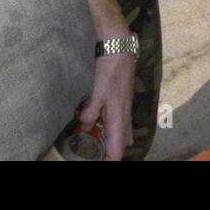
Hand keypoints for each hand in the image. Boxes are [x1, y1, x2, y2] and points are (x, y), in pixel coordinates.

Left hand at [78, 46, 134, 160]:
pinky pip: (121, 121)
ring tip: (96, 141)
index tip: (97, 163)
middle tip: (95, 153)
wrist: (118, 47)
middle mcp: (125, 115)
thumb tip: (83, 129)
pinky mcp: (124, 98)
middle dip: (111, 152)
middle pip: (123, 143)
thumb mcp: (95, 92)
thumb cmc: (108, 69)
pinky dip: (112, 127)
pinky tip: (100, 121)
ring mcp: (126, 106)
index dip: (108, 161)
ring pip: (123, 131)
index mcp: (119, 117)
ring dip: (112, 140)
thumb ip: (89, 113)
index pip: (118, 150)